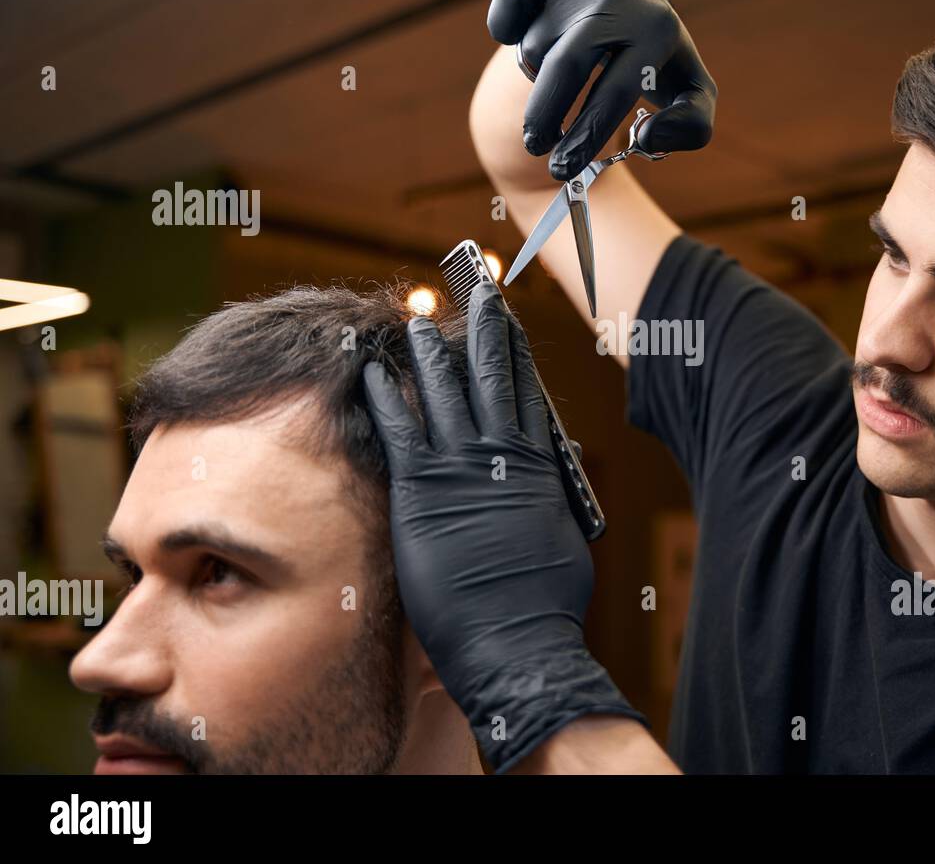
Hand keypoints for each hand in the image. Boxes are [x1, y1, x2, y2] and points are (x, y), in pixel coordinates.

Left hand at [362, 281, 645, 771]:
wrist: (515, 639)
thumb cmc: (543, 600)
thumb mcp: (562, 536)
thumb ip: (548, 497)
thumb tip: (554, 475)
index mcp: (534, 465)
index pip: (525, 393)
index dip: (516, 353)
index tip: (510, 324)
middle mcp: (500, 455)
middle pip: (489, 377)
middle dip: (483, 332)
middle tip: (479, 296)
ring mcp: (459, 468)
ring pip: (442, 393)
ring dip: (428, 355)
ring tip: (416, 324)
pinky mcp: (420, 491)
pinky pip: (397, 429)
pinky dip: (385, 396)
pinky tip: (372, 371)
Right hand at [487, 0, 717, 179]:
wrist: (634, 2)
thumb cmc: (657, 61)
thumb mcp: (691, 93)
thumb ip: (691, 127)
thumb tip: (647, 136)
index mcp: (658, 31)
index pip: (615, 91)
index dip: (585, 136)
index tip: (562, 168)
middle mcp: (618, 0)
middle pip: (567, 66)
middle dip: (545, 116)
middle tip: (536, 146)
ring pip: (537, 47)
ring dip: (539, 80)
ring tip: (558, 84)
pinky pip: (510, 2)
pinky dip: (504, 24)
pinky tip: (518, 39)